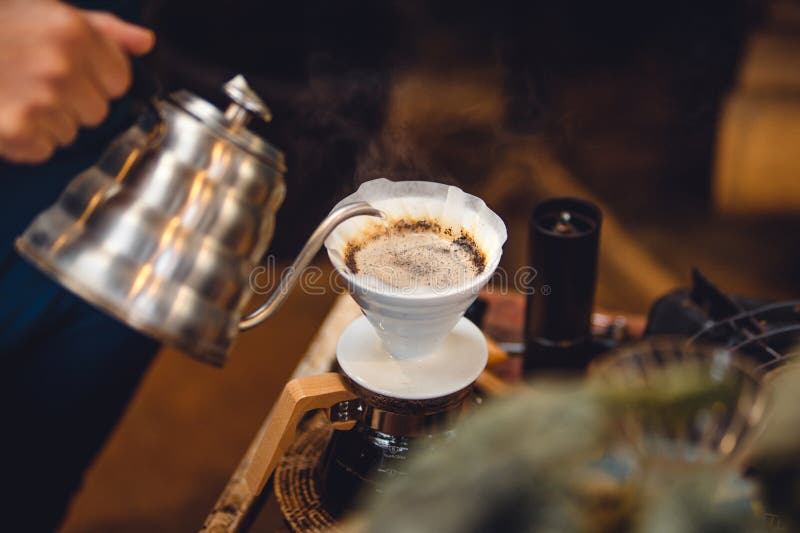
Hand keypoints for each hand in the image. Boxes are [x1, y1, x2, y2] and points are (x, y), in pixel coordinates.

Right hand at [0, 0, 154, 163]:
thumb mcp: (43, 12)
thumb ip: (102, 28)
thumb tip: (144, 42)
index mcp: (73, 31)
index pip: (119, 80)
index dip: (94, 80)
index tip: (66, 71)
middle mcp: (62, 64)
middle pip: (98, 111)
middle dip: (71, 103)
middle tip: (31, 83)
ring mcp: (40, 99)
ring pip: (71, 133)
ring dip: (46, 123)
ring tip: (11, 95)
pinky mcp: (18, 129)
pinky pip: (43, 150)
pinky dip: (23, 141)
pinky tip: (2, 115)